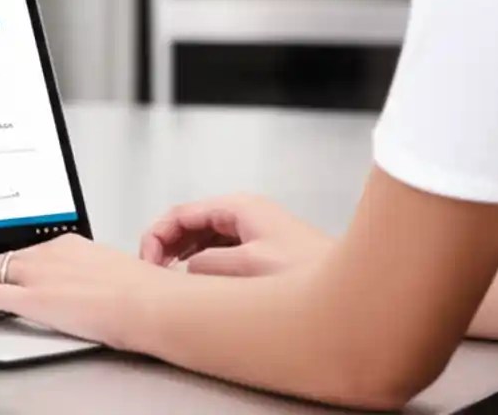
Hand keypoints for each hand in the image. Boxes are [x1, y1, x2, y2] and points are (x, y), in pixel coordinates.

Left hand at [0, 234, 179, 349]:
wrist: (148, 302)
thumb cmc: (142, 293)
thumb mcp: (113, 274)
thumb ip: (93, 278)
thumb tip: (94, 292)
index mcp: (70, 245)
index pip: (29, 252)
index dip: (12, 263)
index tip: (6, 271)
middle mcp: (50, 253)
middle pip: (3, 256)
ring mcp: (38, 273)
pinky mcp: (30, 297)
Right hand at [139, 193, 333, 276]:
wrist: (350, 289)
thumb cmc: (311, 274)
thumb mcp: (248, 267)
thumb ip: (207, 264)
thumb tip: (186, 270)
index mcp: (240, 208)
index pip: (181, 213)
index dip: (156, 237)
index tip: (146, 263)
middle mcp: (245, 215)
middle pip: (189, 223)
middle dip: (165, 246)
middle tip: (152, 273)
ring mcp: (254, 231)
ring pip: (201, 237)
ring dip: (180, 255)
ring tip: (167, 279)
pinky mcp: (261, 249)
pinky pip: (217, 250)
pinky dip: (198, 262)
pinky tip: (194, 279)